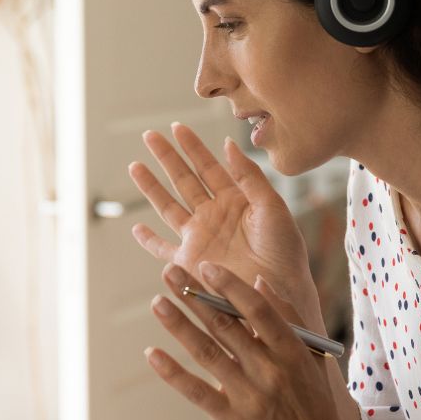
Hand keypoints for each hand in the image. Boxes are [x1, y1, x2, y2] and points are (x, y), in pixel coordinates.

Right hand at [129, 123, 316, 321]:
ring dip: (151, 188)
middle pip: (185, 180)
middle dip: (167, 158)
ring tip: (135, 166)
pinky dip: (148, 242)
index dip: (193, 147)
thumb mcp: (272, 207)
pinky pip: (163, 249)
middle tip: (150, 135)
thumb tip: (228, 144)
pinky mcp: (190, 262)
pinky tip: (135, 229)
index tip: (177, 127)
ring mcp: (200, 238)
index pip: (210, 166)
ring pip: (168, 206)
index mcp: (236, 201)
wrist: (280, 292)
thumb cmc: (285, 252)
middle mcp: (215, 216)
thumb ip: (250, 177)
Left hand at [145, 261, 355, 419]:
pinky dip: (173, 372)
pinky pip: (197, 391)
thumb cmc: (315, 403)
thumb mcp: (311, 356)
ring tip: (158, 302)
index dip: (230, 285)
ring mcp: (249, 395)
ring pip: (207, 352)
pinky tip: (152, 353)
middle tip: (169, 272)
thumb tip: (259, 281)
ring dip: (179, 325)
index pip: (257, 308)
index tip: (206, 266)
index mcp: (291, 349)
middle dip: (195, 295)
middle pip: (225, 324)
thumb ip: (287, 316)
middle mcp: (269, 369)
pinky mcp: (232, 419)